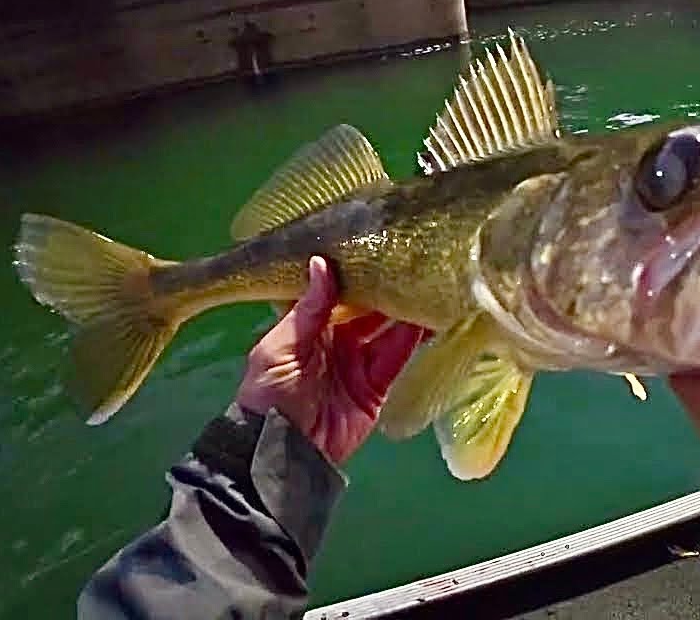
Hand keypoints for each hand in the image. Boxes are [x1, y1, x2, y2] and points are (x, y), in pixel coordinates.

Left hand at [237, 257, 427, 464]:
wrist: (282, 450)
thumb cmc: (270, 394)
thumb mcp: (280, 348)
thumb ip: (308, 309)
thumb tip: (322, 262)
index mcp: (309, 327)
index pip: (337, 294)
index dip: (355, 274)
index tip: (376, 248)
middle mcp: (337, 341)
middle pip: (367, 310)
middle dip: (386, 290)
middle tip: (411, 263)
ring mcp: (358, 364)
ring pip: (387, 331)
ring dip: (405, 312)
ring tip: (428, 286)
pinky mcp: (375, 387)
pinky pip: (396, 359)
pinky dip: (412, 341)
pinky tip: (429, 319)